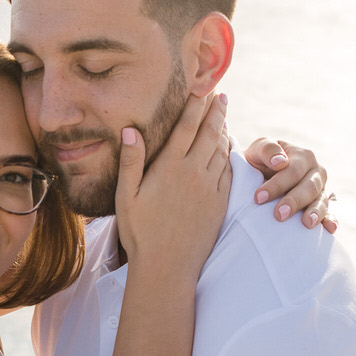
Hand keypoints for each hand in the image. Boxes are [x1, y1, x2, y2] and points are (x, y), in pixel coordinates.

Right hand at [114, 92, 232, 271]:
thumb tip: (130, 129)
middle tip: (220, 94)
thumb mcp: (126, 197)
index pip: (186, 127)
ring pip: (221, 150)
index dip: (196, 105)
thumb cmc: (140, 233)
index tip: (202, 89)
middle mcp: (194, 173)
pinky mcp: (220, 203)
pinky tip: (227, 149)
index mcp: (170, 168)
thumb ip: (130, 161)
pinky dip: (229, 154)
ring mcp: (210, 188)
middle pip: (210, 133)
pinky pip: (228, 171)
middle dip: (216, 111)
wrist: (167, 267)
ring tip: (224, 115)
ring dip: (223, 129)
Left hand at [241, 136, 335, 230]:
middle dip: (294, 201)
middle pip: (309, 187)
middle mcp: (315, 173)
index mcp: (303, 157)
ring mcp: (320, 191)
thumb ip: (268, 149)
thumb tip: (281, 162)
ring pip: (321, 201)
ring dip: (315, 212)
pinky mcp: (321, 207)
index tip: (258, 197)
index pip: (293, 171)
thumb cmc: (258, 162)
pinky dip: (330, 221)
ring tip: (307, 223)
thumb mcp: (258, 150)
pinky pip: (329, 215)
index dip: (277, 184)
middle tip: (279, 214)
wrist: (257, 179)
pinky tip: (329, 229)